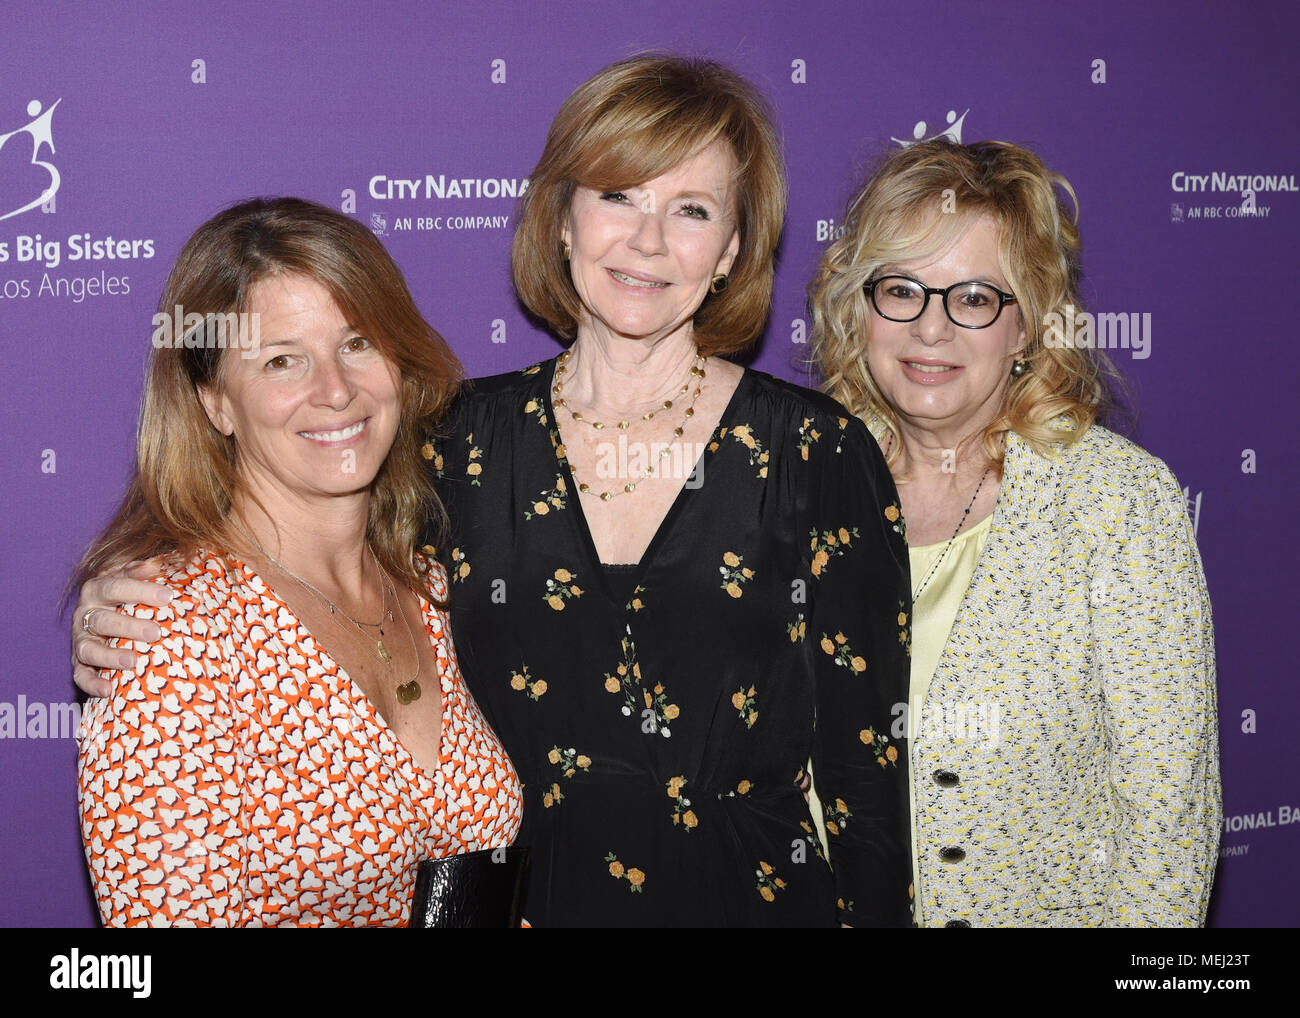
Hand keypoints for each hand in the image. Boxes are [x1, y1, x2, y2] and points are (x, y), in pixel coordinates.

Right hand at [72, 558, 173, 697]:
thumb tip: (157, 563)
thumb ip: (142, 569)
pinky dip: (91, 683)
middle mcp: (85, 614)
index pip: (116, 586)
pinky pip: (80, 675)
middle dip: (129, 627)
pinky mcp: (78, 662)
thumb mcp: (131, 577)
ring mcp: (80, 639)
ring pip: (88, 648)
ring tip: (132, 661)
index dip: (141, 590)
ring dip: (109, 656)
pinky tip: (108, 690)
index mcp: (97, 588)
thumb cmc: (127, 595)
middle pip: (103, 620)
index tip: (168, 596)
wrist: (103, 613)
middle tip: (156, 632)